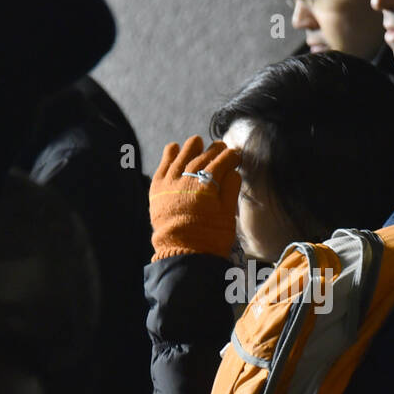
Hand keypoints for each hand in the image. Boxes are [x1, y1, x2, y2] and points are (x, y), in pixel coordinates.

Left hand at [149, 135, 241, 259]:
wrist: (182, 251)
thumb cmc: (210, 236)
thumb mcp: (228, 214)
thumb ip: (230, 189)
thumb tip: (233, 171)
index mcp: (208, 184)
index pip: (222, 161)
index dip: (231, 156)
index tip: (236, 155)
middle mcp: (188, 178)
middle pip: (203, 156)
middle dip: (214, 150)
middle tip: (221, 148)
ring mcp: (170, 181)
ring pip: (182, 155)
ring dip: (191, 146)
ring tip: (197, 141)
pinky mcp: (157, 188)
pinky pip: (163, 164)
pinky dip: (169, 154)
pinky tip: (174, 148)